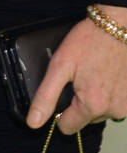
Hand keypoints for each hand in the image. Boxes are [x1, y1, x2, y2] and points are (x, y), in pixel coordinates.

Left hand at [27, 6, 126, 133]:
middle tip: (80, 76)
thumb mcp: (60, 65)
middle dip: (80, 102)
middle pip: (85, 119)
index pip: (67, 127)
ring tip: (94, 73)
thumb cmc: (89, 41)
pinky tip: (107, 75)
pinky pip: (115, 103)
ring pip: (101, 112)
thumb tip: (33, 123)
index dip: (60, 112)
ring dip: (96, 98)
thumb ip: (46, 96)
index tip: (62, 93)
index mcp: (92, 105)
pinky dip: (110, 93)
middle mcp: (113, 111)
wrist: (119, 25)